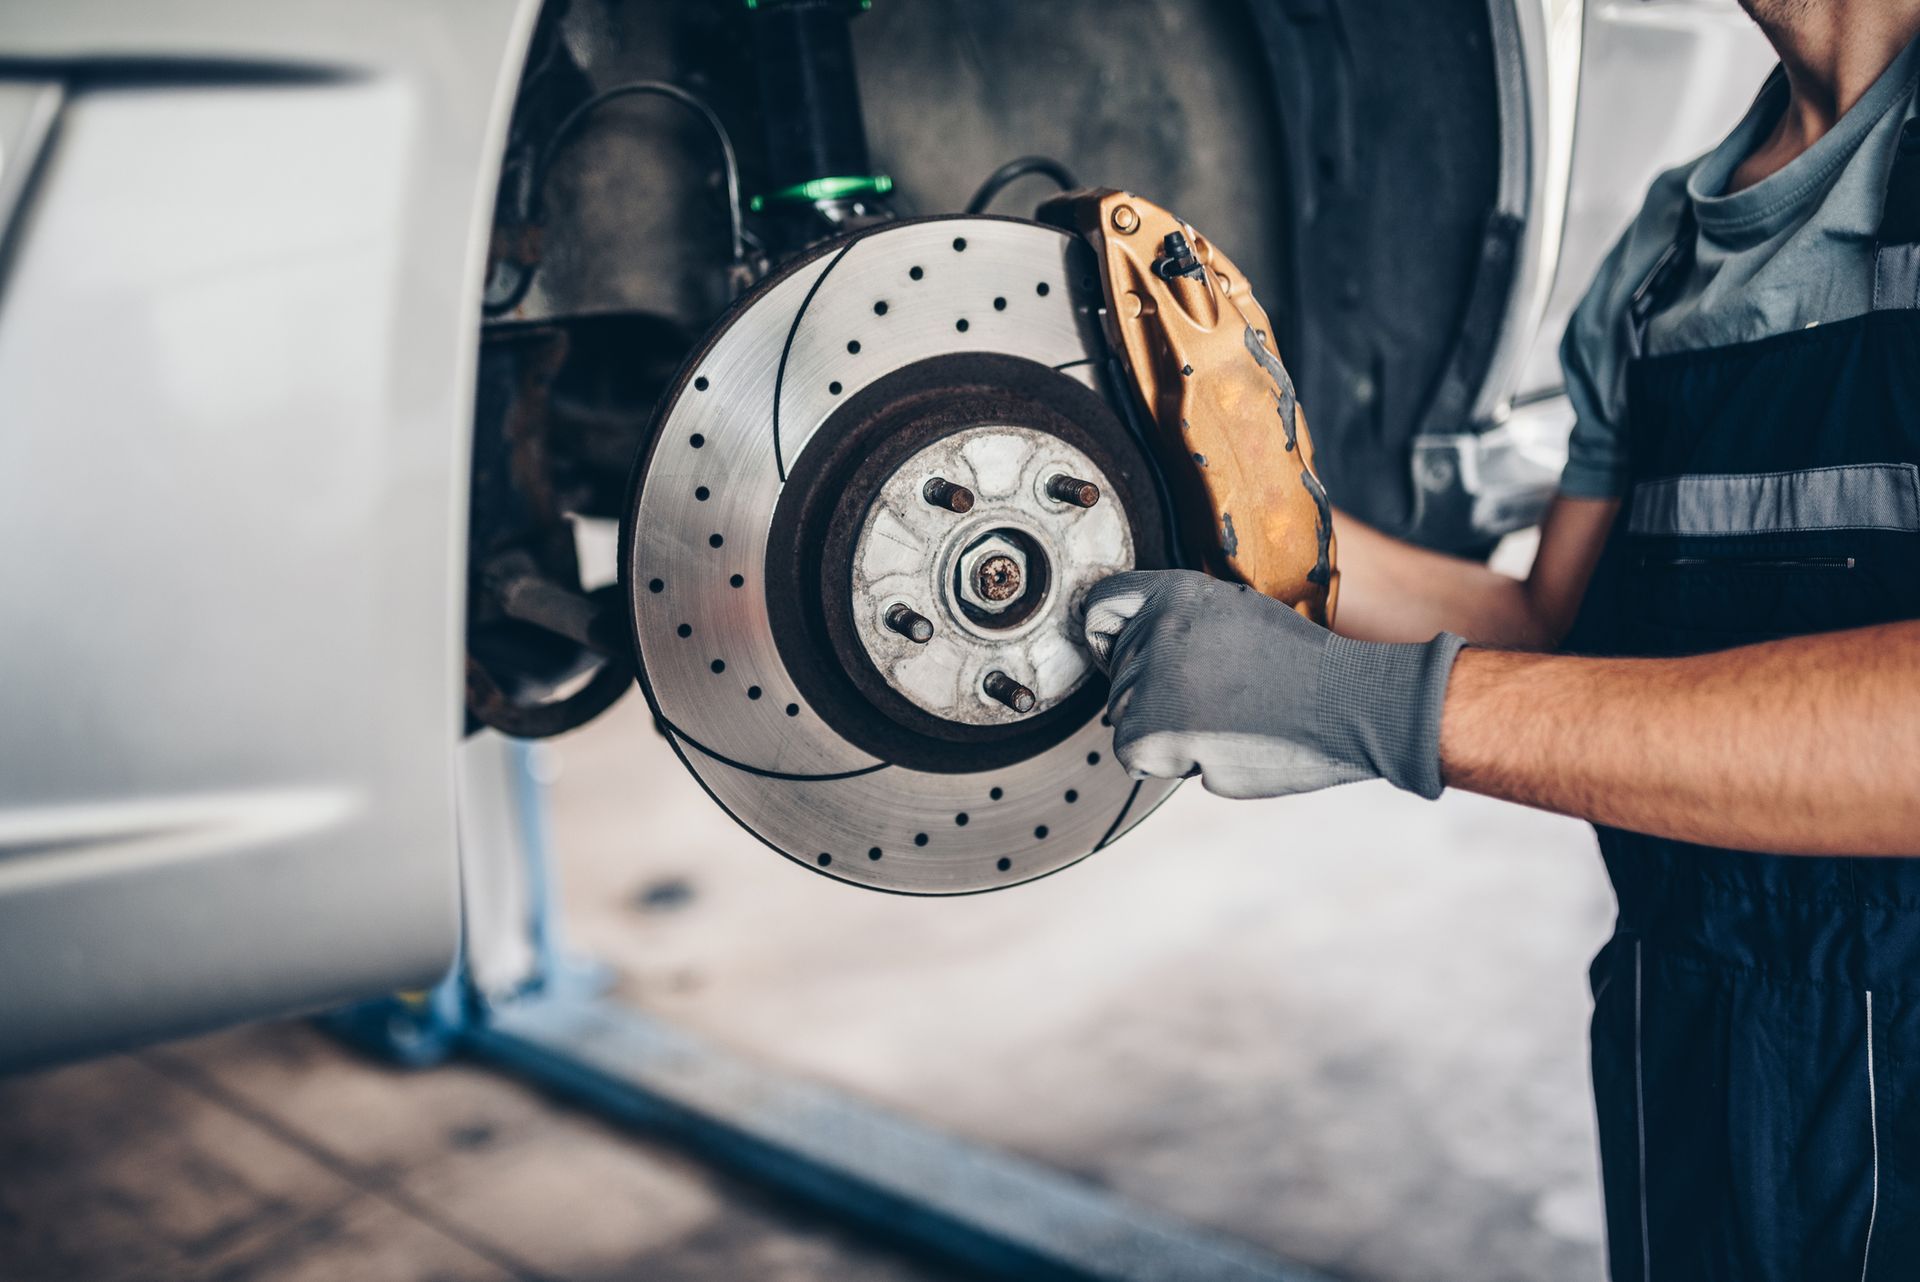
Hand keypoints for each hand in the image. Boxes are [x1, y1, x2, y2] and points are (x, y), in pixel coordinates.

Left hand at [1081, 570, 1465, 798]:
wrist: (1350, 703)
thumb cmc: (1302, 667)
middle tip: (1221, 699)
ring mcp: (1156, 679)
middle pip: (1116, 678)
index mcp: (1176, 592)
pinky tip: (1218, 746)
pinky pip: (1135, 757)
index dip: (1105, 639)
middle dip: (1154, 700)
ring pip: (1125, 721)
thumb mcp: (1237, 612)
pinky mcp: (1158, 730)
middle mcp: (1158, 628)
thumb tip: (1128, 648)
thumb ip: (1180, 622)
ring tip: (1226, 721)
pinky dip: (1169, 764)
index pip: (1101, 607)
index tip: (1118, 658)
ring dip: (1166, 734)